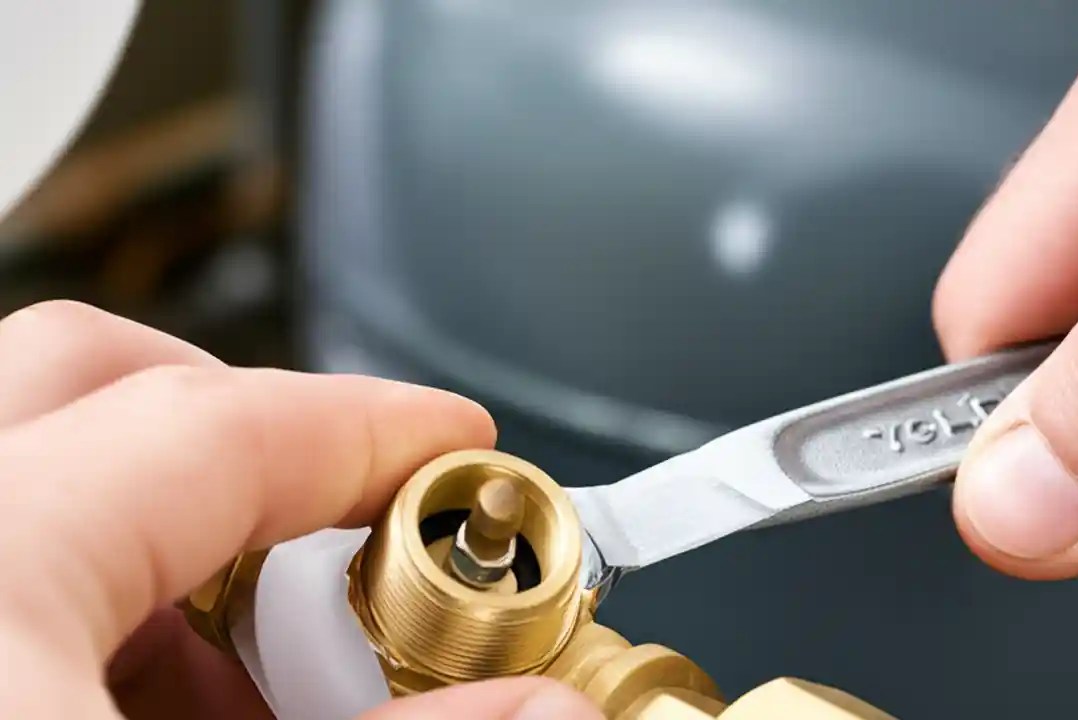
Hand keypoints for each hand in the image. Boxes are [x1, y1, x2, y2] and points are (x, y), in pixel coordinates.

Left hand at [0, 301, 601, 719]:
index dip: (378, 428)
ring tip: (260, 652)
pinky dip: (81, 590)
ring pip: (29, 457)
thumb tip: (543, 709)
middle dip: (257, 431)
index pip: (223, 420)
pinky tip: (142, 691)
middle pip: (95, 378)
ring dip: (168, 530)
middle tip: (359, 516)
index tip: (457, 447)